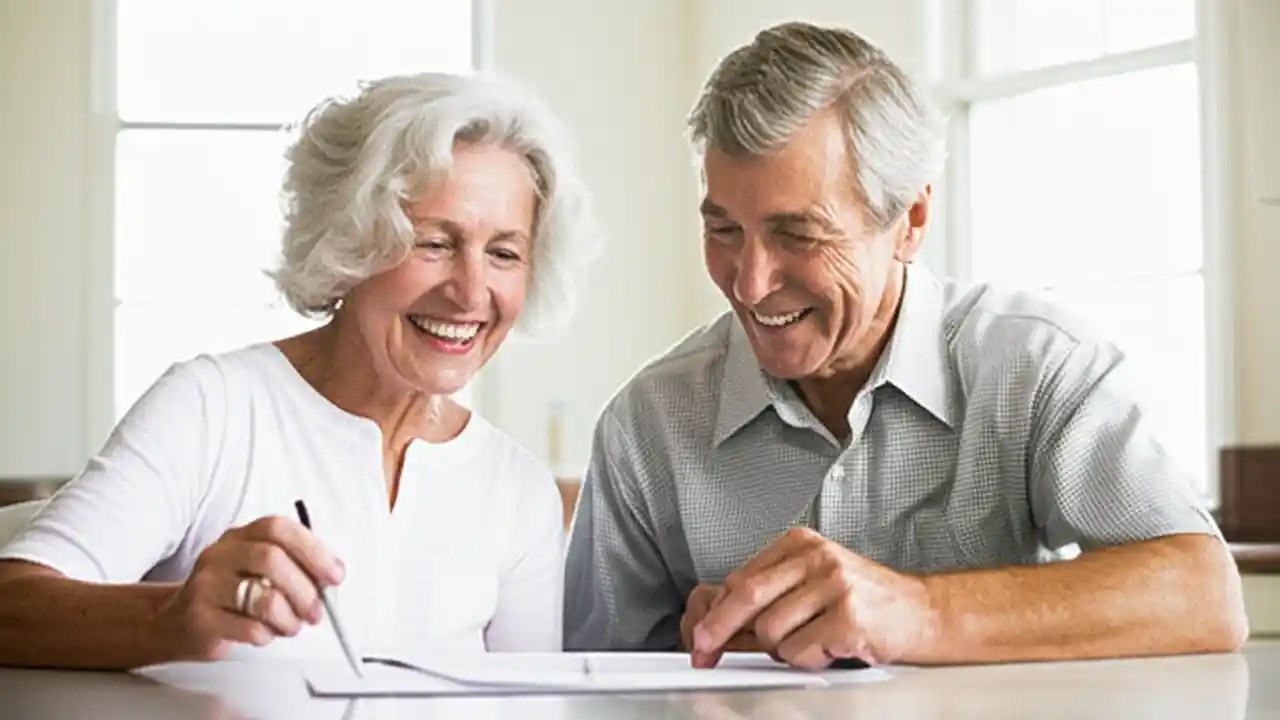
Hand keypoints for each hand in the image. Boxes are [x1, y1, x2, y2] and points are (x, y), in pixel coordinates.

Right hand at [154, 515, 344, 660]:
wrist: (175, 620)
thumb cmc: (230, 592)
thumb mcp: (257, 568)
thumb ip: (293, 566)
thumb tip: (331, 579)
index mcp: (242, 535)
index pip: (280, 529)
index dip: (313, 550)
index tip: (334, 576)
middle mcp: (221, 554)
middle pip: (272, 560)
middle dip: (305, 590)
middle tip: (316, 612)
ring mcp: (206, 585)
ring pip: (264, 598)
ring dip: (289, 618)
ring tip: (291, 626)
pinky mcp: (201, 618)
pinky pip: (249, 628)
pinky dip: (268, 634)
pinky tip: (265, 634)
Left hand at [691, 528, 937, 668]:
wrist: (924, 612)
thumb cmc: (868, 600)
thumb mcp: (817, 580)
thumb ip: (775, 592)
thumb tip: (722, 621)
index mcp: (801, 544)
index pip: (742, 577)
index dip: (716, 612)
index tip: (702, 636)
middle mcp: (817, 558)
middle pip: (747, 596)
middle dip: (718, 630)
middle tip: (706, 653)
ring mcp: (834, 586)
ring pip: (772, 631)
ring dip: (783, 650)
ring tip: (814, 640)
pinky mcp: (848, 618)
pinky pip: (800, 652)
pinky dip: (807, 660)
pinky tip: (831, 647)